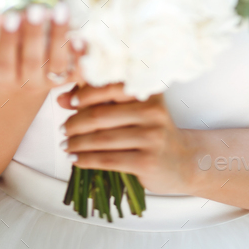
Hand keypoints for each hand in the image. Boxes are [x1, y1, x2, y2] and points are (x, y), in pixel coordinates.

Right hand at [0, 3, 86, 96]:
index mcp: (2, 75)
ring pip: (57, 64)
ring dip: (59, 36)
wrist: (17, 92)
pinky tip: (84, 36)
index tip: (11, 16)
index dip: (8, 39)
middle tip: (36, 8)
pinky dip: (82, 56)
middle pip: (32, 60)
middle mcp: (27, 81)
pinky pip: (78, 70)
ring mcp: (49, 81)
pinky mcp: (67, 77)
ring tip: (60, 9)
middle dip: (35, 33)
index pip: (4, 60)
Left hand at [57, 82, 190, 194]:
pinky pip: (107, 159)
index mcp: (148, 92)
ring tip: (66, 144)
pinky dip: (86, 159)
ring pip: (101, 139)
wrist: (185, 161)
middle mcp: (152, 111)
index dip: (84, 94)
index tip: (69, 102)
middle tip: (64, 128)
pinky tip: (76, 159)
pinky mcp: (147, 161)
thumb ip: (102, 101)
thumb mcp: (135, 110)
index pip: (109, 87)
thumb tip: (63, 98)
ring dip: (77, 143)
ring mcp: (151, 137)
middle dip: (75, 123)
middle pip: (100, 115)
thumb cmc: (153, 131)